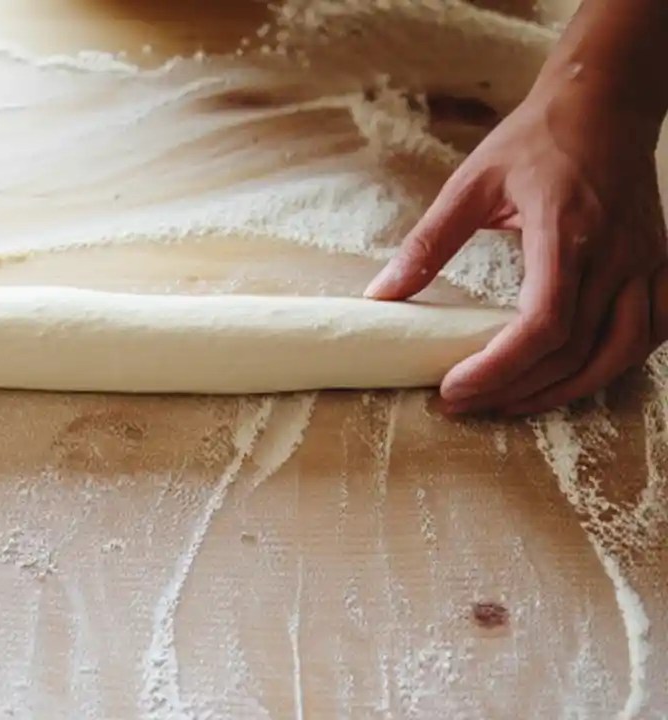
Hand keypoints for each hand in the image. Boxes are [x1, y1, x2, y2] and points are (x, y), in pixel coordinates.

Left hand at [365, 82, 667, 415]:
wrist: (607, 100)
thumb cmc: (536, 138)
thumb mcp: (470, 184)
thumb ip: (427, 244)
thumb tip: (381, 294)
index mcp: (565, 231)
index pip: (544, 323)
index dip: (499, 367)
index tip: (455, 387)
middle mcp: (616, 253)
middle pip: (575, 350)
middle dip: (516, 388)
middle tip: (467, 401)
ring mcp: (646, 261)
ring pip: (620, 352)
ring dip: (566, 388)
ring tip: (513, 401)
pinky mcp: (660, 263)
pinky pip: (653, 330)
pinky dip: (616, 363)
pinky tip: (578, 373)